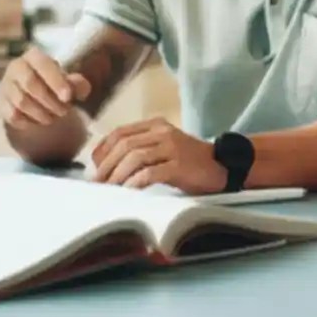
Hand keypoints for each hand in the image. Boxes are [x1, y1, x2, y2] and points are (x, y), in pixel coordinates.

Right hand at [0, 47, 91, 128]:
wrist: (31, 95)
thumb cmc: (53, 84)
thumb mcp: (68, 82)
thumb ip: (77, 83)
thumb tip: (80, 86)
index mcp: (34, 56)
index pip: (43, 65)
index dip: (56, 81)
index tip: (68, 97)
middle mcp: (16, 67)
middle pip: (31, 84)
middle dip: (50, 101)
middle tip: (64, 111)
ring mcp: (6, 85)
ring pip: (21, 102)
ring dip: (41, 113)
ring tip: (53, 117)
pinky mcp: (1, 104)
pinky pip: (13, 115)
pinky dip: (29, 122)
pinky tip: (38, 121)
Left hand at [90, 117, 227, 193]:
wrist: (222, 166)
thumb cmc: (189, 162)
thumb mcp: (163, 148)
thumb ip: (141, 149)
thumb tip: (108, 166)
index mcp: (156, 125)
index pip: (120, 132)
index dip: (102, 149)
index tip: (94, 166)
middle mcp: (162, 132)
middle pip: (124, 145)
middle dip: (106, 165)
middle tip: (97, 183)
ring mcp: (172, 148)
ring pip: (135, 157)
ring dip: (117, 175)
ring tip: (109, 189)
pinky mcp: (180, 165)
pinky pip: (150, 173)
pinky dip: (135, 182)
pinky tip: (128, 191)